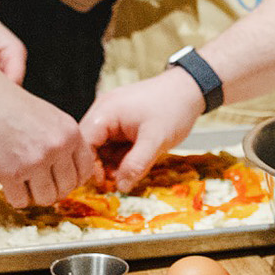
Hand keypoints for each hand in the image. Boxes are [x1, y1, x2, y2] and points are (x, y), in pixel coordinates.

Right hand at [0, 63, 98, 207]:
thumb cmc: (12, 106)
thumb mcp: (51, 117)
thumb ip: (64, 142)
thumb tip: (69, 174)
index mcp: (71, 133)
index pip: (85, 171)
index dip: (72, 180)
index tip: (60, 179)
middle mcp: (57, 148)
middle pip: (66, 189)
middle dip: (53, 190)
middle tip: (38, 183)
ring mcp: (35, 162)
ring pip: (45, 199)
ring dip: (34, 196)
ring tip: (23, 182)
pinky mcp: (11, 173)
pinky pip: (20, 201)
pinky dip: (14, 197)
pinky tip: (9, 183)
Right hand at [81, 70, 205, 192]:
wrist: (191, 88)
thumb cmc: (173, 108)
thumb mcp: (156, 140)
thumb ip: (136, 165)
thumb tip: (121, 186)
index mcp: (105, 111)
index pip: (83, 143)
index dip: (89, 166)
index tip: (104, 183)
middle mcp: (103, 110)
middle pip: (90, 145)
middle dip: (102, 165)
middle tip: (118, 180)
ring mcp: (112, 114)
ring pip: (102, 145)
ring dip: (112, 161)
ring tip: (130, 170)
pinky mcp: (121, 119)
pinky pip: (113, 141)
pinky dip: (121, 153)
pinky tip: (134, 160)